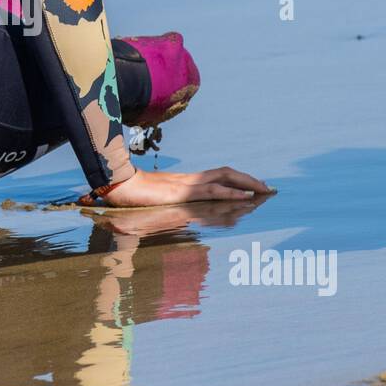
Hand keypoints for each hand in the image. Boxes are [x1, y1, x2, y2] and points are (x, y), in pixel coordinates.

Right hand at [93, 166, 273, 207]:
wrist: (116, 186)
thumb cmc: (130, 194)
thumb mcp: (154, 201)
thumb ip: (167, 204)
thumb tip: (177, 212)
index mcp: (184, 181)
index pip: (217, 176)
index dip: (237, 180)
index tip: (254, 187)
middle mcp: (190, 179)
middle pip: (226, 173)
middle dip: (249, 180)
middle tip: (268, 188)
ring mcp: (186, 185)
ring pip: (224, 180)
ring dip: (247, 185)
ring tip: (265, 191)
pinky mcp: (182, 193)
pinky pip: (212, 192)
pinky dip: (231, 194)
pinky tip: (245, 198)